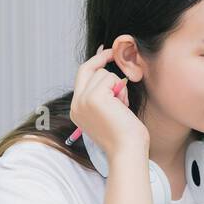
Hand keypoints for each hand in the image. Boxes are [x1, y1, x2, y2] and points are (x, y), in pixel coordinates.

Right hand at [69, 45, 149, 160]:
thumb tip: (106, 72)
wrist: (127, 151)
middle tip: (115, 54)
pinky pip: (110, 78)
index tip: (106, 52)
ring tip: (123, 106)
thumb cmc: (125, 136)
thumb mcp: (109, 113)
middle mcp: (76, 104)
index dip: (94, 62)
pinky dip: (121, 90)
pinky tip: (123, 106)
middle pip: (88, 69)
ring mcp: (83, 100)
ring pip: (103, 74)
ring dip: (119, 86)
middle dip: (104, 62)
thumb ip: (104, 96)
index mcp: (77, 109)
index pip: (81, 76)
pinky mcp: (94, 98)